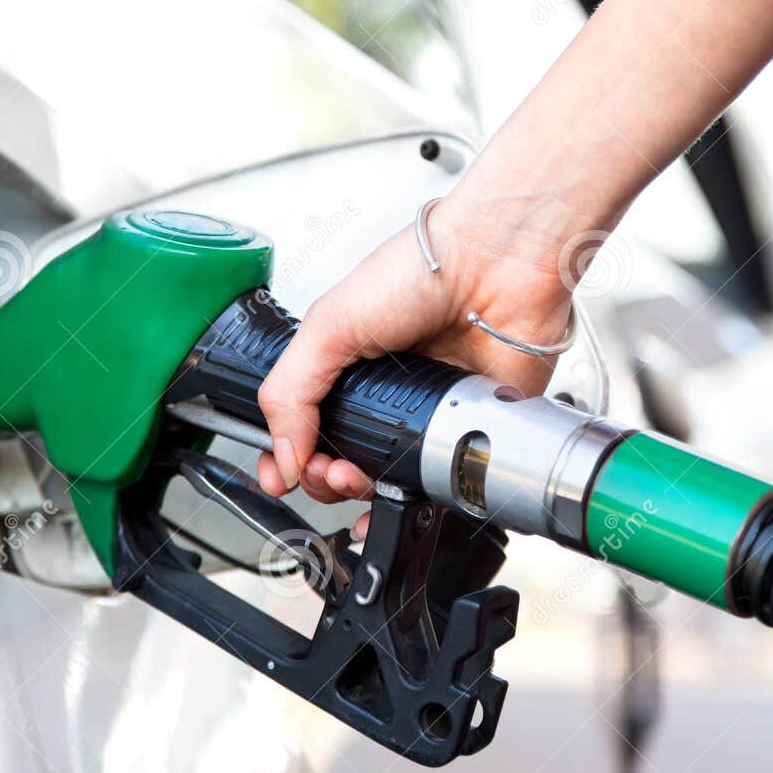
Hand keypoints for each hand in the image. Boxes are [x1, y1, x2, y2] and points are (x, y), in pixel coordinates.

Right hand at [256, 191, 586, 502]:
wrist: (495, 268)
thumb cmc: (422, 270)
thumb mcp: (330, 324)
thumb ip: (292, 391)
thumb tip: (282, 457)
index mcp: (345, 367)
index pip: (301, 427)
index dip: (284, 457)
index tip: (277, 475)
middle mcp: (384, 395)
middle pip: (337, 462)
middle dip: (322, 477)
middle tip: (328, 469)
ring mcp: (425, 417)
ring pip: (383, 481)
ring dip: (360, 493)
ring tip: (357, 477)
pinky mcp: (465, 432)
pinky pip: (436, 485)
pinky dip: (413, 505)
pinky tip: (396, 504)